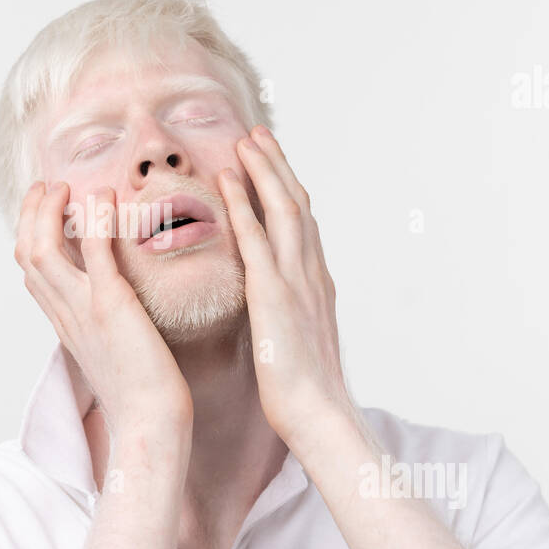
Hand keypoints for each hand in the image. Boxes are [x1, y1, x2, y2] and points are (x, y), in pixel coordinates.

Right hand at [14, 181, 193, 442]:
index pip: (32, 274)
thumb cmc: (144, 396)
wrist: (151, 423)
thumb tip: (118, 311)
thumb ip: (106, 327)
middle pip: (26, 254)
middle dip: (30, 214)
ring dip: (49, 211)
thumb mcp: (114, 354)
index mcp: (65, 325)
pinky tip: (105, 196)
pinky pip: (95, 252)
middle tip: (46, 187)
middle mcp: (65, 314)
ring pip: (42, 249)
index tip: (45, 211)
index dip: (31, 236)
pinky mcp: (111, 305)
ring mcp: (83, 308)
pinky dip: (96, 219)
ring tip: (64, 186)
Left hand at [216, 126, 356, 445]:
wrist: (319, 415)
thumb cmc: (305, 391)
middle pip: (298, 204)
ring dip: (264, 170)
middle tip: (259, 134)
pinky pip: (257, 237)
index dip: (288, 189)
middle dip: (279, 166)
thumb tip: (279, 308)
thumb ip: (290, 315)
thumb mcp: (298, 342)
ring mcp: (296, 280)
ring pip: (284, 208)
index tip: (272, 163)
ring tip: (246, 140)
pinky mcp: (274, 293)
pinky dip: (245, 203)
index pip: (303, 224)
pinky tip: (230, 179)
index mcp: (317, 285)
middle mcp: (312, 273)